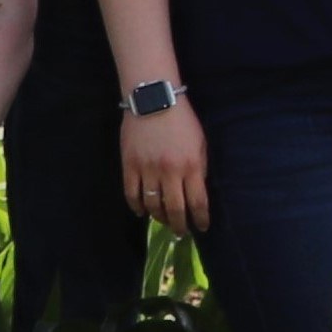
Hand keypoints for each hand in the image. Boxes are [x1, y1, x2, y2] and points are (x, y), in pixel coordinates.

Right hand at [122, 101, 210, 238]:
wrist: (154, 100)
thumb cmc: (182, 120)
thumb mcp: (200, 143)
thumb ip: (200, 168)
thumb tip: (198, 191)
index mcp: (191, 166)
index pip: (198, 202)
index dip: (200, 219)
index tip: (202, 227)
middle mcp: (170, 172)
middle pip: (175, 210)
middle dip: (180, 225)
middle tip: (181, 232)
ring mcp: (147, 170)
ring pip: (152, 205)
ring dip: (159, 217)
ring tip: (163, 220)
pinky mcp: (129, 166)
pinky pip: (132, 195)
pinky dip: (137, 207)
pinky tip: (142, 211)